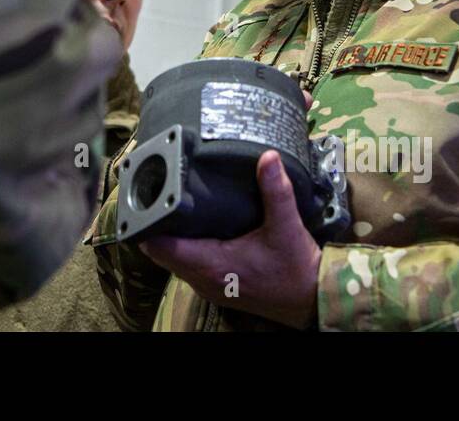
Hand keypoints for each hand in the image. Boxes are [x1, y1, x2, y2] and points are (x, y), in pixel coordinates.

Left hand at [139, 148, 322, 328]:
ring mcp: (208, 286)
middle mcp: (203, 279)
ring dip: (169, 237)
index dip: (148, 224)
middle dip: (156, 226)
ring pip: (173, 260)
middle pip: (161, 252)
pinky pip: (187, 266)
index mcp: (212, 264)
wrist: (312, 301)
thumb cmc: (297, 268)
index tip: (146, 198)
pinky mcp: (216, 286)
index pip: (161, 247)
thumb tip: (268, 157)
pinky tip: (191, 227)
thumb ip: (275, 191)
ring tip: (168, 205)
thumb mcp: (287, 226)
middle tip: (156, 193)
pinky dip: (183, 248)